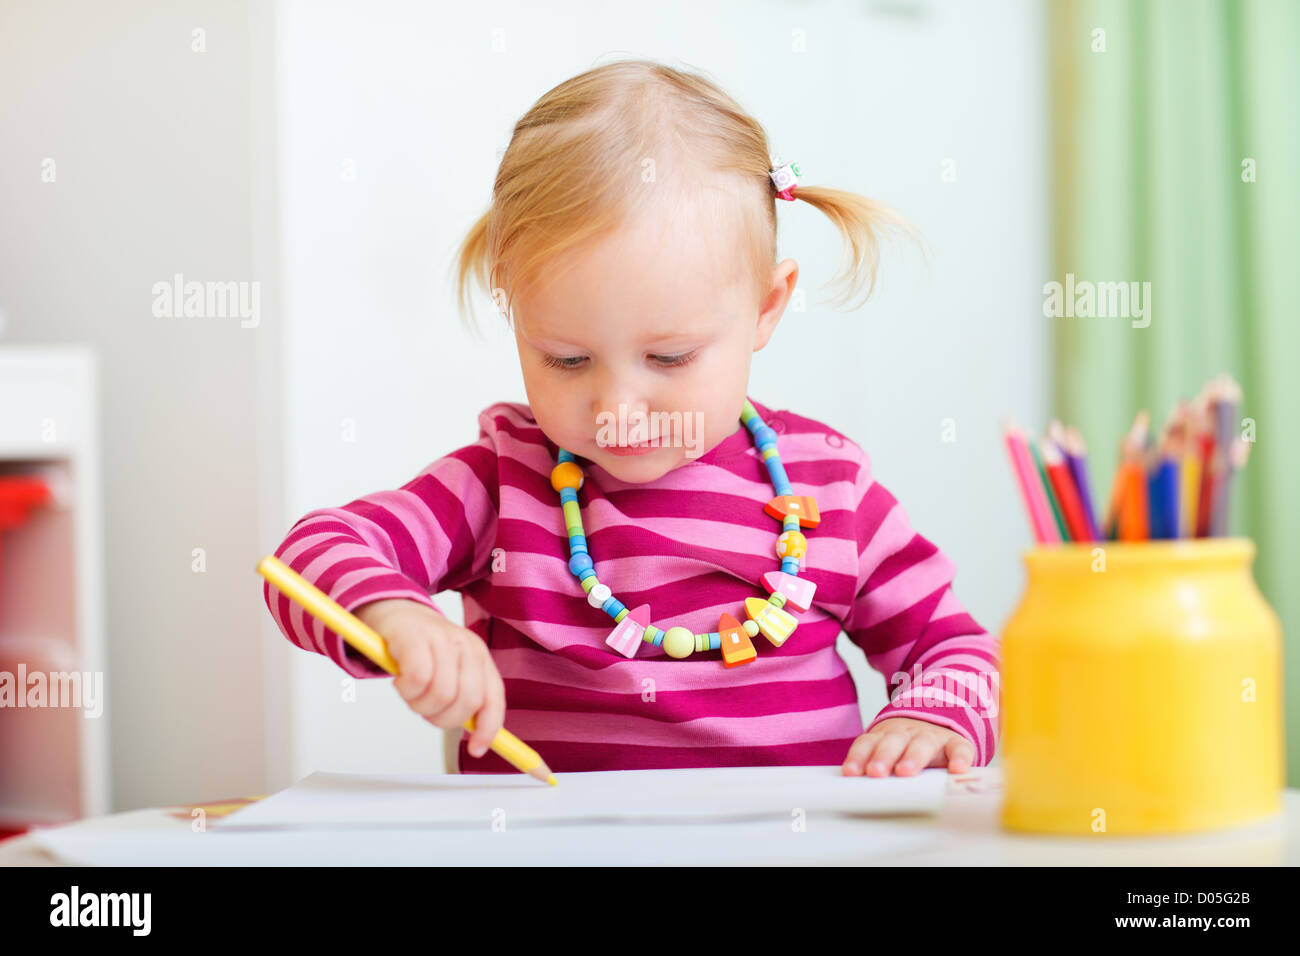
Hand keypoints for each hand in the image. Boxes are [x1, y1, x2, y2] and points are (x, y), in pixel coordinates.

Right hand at [353, 598, 505, 758]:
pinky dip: (406, 689)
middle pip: (467, 702)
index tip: (476, 749)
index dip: (488, 729)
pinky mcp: (415, 636)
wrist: (393, 609)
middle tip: (425, 710)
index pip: (494, 699)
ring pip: (442, 694)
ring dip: (420, 704)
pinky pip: (417, 679)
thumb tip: (478, 737)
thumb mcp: (450, 669)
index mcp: (480, 657)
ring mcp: (442, 639)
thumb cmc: (422, 646)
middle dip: (443, 718)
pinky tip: (401, 680)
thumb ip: (463, 696)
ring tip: (411, 691)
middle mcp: (466, 646)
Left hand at [841, 717, 973, 776]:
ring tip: (905, 771)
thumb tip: (856, 786)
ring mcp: (931, 736)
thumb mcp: (888, 750)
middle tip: (876, 772)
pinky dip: (959, 757)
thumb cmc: (905, 746)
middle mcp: (907, 733)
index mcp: (885, 735)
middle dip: (883, 756)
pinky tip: (956, 770)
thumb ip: (875, 764)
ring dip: (913, 757)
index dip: (858, 756)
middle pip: (893, 742)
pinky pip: (959, 748)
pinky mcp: (955, 743)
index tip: (851, 773)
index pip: (868, 743)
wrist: (935, 721)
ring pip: (922, 744)